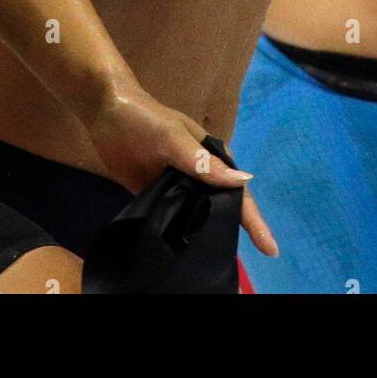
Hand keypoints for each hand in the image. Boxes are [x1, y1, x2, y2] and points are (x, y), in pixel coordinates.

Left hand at [85, 83, 277, 256]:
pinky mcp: (153, 193)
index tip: (271, 250)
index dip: (255, 220)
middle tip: (241, 267)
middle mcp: (197, 173)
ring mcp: (175, 184)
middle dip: (234, 233)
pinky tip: (181, 252)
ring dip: (206, 234)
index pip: (237, 192)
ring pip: (196, 215)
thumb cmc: (146, 119)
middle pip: (220, 207)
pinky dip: (179, 232)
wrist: (105, 110)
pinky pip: (171, 216)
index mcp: (210, 156)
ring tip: (215, 264)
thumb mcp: (174, 138)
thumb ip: (203, 162)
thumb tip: (245, 180)